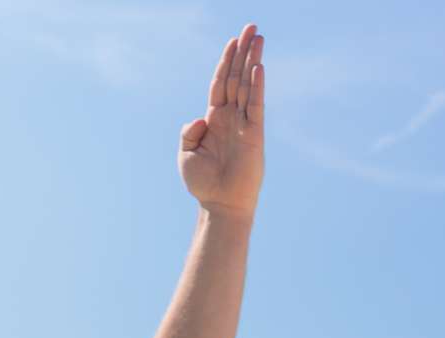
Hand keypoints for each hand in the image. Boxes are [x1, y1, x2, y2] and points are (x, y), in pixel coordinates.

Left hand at [179, 24, 264, 219]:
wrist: (220, 204)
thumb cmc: (202, 183)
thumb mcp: (185, 155)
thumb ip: (188, 133)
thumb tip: (200, 118)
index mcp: (214, 120)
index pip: (220, 83)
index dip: (226, 61)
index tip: (233, 40)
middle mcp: (231, 117)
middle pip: (236, 76)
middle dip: (242, 51)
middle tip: (251, 27)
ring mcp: (244, 123)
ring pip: (248, 85)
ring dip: (252, 60)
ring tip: (258, 37)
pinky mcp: (254, 134)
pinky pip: (256, 105)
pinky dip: (257, 86)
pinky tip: (258, 68)